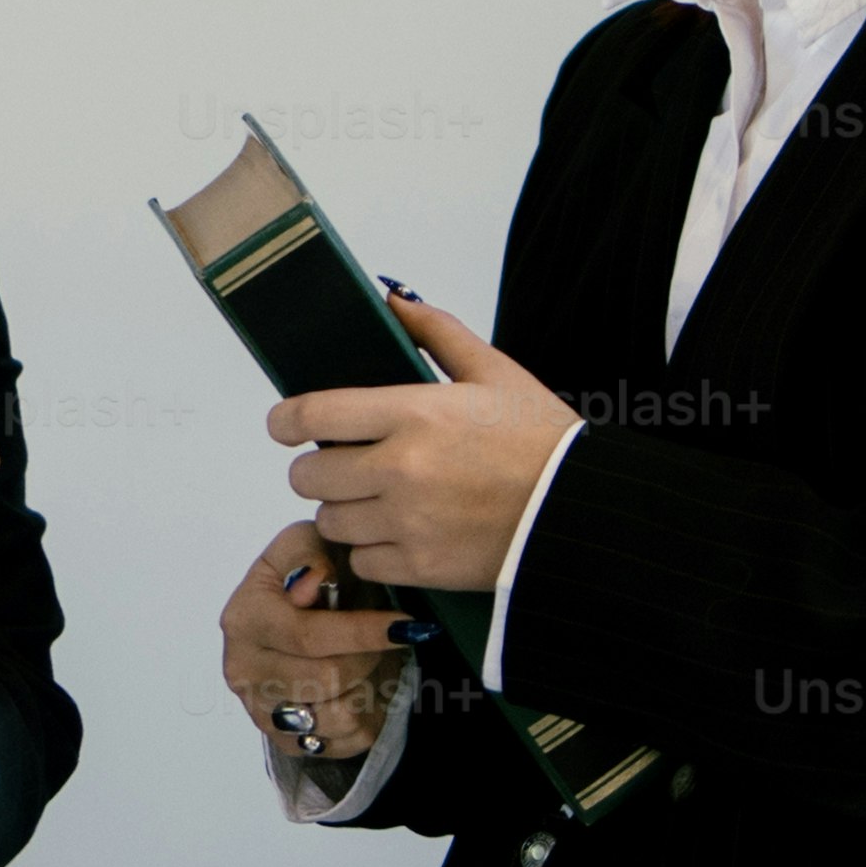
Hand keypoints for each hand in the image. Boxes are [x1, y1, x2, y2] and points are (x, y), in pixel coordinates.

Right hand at [221, 525, 412, 767]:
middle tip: (388, 638)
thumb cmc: (307, 579)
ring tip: (371, 660)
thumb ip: (307, 552)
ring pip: (339, 715)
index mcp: (244, 619)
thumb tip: (313, 583)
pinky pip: (345, 741)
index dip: (362, 632)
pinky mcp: (286, 741)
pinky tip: (363, 686)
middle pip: (327, 678)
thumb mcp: (304, 544)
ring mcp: (261, 711)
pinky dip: (367, 715)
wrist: (291, 621)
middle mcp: (243, 670)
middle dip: (369, 656)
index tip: (404, 625)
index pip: (308, 636)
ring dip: (369, 686)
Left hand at [271, 292, 581, 592]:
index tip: (284, 425)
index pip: (312, 413)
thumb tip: (393, 301)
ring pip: (331, 519)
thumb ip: (437, 332)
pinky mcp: (421, 566)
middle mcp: (400, 468)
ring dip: (345, 509)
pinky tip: (400, 533)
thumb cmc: (540, 440)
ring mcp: (407, 522)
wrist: (581, 510)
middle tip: (341, 466)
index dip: (284, 420)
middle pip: (307, 474)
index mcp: (413, 413)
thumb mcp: (494, 372)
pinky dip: (373, 549)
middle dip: (317, 468)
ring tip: (376, 501)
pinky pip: (363, 560)